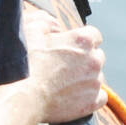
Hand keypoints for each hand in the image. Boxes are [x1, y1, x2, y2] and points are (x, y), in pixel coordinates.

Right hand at [23, 6, 107, 122]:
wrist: (25, 97)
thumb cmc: (26, 64)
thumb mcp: (31, 30)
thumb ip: (46, 21)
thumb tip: (55, 25)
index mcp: (83, 41)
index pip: (93, 35)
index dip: (80, 40)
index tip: (70, 46)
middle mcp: (94, 60)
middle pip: (97, 56)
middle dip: (84, 59)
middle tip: (64, 66)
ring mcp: (95, 82)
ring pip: (97, 77)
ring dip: (86, 78)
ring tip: (65, 83)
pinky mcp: (92, 102)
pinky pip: (100, 97)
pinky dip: (90, 96)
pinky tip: (76, 96)